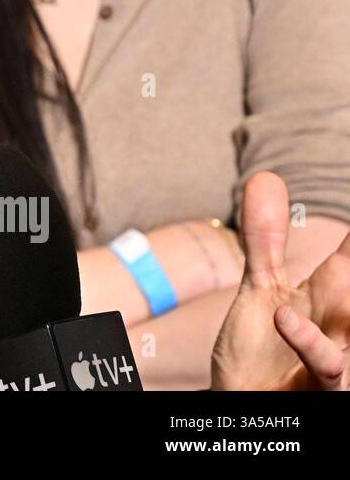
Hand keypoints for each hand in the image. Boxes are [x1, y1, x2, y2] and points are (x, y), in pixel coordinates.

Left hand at [210, 172, 349, 389]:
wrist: (242, 405)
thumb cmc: (260, 352)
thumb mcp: (260, 289)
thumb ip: (265, 240)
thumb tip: (265, 177)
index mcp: (335, 295)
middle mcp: (347, 325)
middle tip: (349, 258)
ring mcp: (343, 357)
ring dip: (349, 306)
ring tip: (320, 287)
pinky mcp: (328, 386)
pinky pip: (330, 366)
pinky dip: (310, 340)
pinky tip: (284, 316)